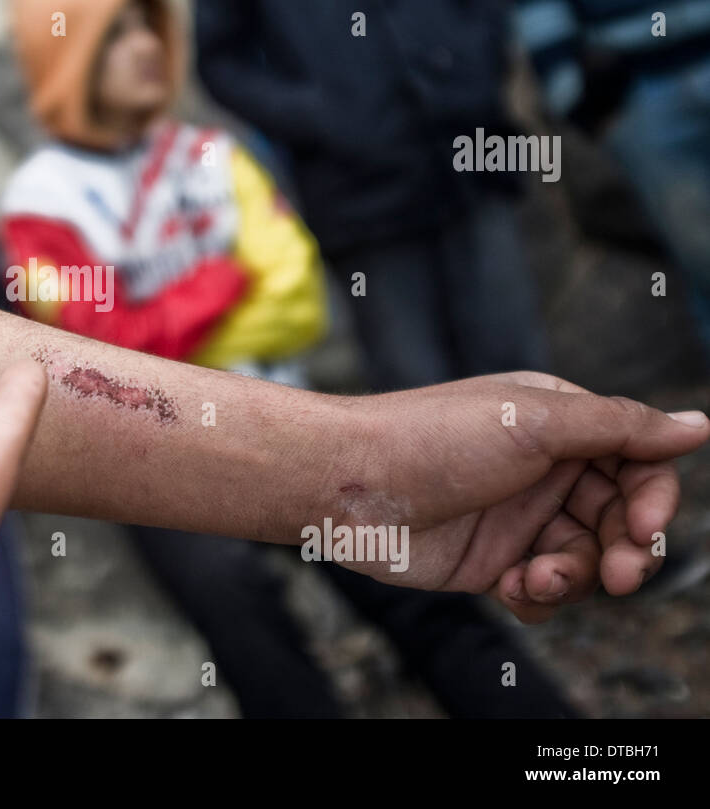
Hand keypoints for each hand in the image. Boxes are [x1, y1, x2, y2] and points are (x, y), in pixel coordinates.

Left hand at [330, 371, 707, 621]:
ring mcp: (517, 517)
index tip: (643, 526)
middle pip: (619, 519)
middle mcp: (543, 469)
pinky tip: (513, 591)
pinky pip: (543, 591)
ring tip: (536, 579)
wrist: (346, 486)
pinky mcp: (490, 561)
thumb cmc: (431, 438)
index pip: (638, 463)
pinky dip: (539, 599)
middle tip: (618, 575)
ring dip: (574, 577)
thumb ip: (619, 428)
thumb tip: (698, 425)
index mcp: (559, 423)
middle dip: (625, 551)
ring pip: (585, 561)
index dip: (653, 499)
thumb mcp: (533, 421)